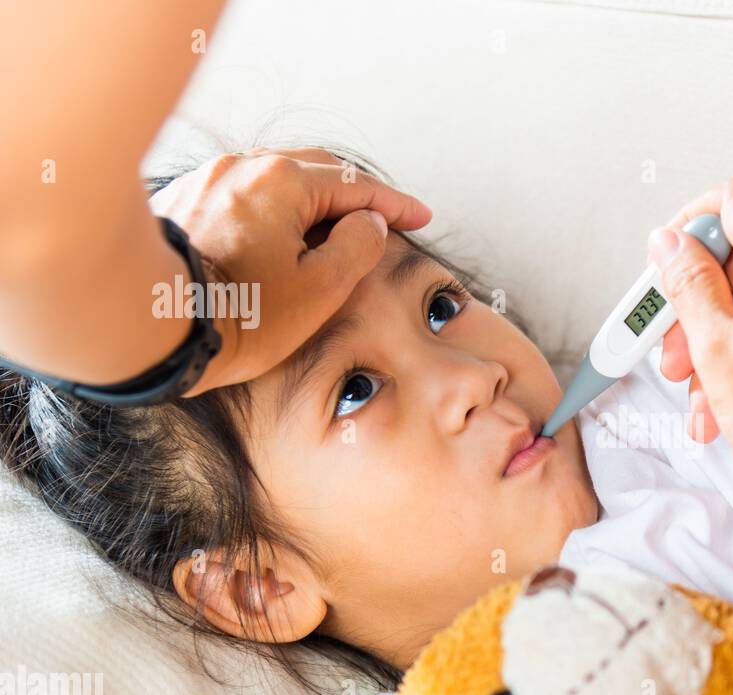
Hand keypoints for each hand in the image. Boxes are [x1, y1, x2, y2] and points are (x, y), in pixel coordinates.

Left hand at [146, 147, 431, 396]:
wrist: (143, 321)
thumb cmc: (235, 314)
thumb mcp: (320, 289)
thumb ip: (357, 249)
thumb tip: (368, 223)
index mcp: (284, 182)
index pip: (356, 186)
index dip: (395, 204)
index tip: (421, 217)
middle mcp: (242, 168)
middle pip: (315, 171)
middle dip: (353, 195)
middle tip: (381, 218)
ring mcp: (206, 181)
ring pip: (275, 181)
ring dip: (311, 202)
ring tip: (331, 229)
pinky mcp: (180, 203)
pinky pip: (241, 196)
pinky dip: (272, 210)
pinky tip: (277, 236)